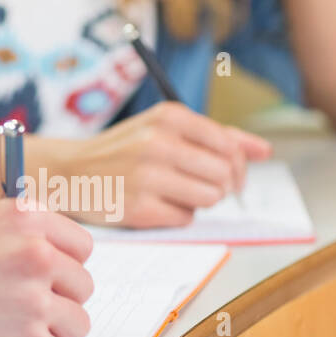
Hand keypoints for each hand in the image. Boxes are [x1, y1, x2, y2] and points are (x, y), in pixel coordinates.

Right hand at [0, 196, 93, 336]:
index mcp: (20, 217)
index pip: (79, 243)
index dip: (63, 258)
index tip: (49, 270)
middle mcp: (36, 256)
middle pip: (81, 283)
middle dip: (57, 294)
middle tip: (25, 301)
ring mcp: (36, 304)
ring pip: (75, 321)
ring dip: (50, 326)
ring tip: (13, 325)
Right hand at [52, 101, 271, 226]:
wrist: (70, 171)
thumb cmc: (123, 150)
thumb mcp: (162, 129)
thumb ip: (216, 137)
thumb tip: (265, 151)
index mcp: (168, 117)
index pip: (230, 145)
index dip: (237, 165)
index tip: (228, 174)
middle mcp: (158, 143)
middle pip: (224, 175)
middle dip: (218, 185)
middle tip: (196, 184)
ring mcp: (147, 176)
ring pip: (210, 198)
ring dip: (199, 201)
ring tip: (173, 192)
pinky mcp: (140, 208)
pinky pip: (186, 219)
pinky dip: (176, 215)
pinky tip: (155, 204)